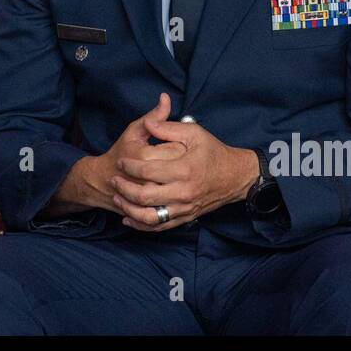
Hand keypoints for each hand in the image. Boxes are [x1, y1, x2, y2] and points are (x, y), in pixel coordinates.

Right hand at [83, 94, 188, 215]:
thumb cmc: (120, 153)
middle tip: (176, 160)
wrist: (102, 181)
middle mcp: (148, 178)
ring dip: (179, 181)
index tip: (176, 145)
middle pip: (180, 169)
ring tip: (174, 175)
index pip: (177, 149)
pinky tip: (172, 189)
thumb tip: (166, 98)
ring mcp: (149, 198)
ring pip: (177, 189)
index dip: (180, 145)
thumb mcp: (133, 131)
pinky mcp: (150, 211)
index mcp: (144, 155)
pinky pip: (170, 205)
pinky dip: (175, 197)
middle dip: (181, 163)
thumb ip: (153, 116)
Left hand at [110, 93, 258, 231]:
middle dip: (124, 189)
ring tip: (118, 198)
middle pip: (145, 196)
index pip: (148, 171)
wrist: (236, 177)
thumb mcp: (194, 133)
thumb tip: (148, 123)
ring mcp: (184, 207)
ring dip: (129, 209)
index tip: (121, 162)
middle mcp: (184, 192)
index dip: (130, 167)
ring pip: (150, 217)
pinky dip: (142, 225)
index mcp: (185, 169)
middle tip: (114, 180)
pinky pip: (160, 227)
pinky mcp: (186, 217)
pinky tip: (129, 218)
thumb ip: (168, 127)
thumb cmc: (213, 152)